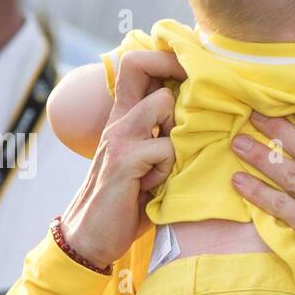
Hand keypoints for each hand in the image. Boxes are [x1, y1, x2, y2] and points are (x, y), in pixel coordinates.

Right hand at [59, 49, 182, 268]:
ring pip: (163, 104)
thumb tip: (203, 120)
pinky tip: (155, 186)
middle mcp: (119, 120)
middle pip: (141, 67)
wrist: (90, 237)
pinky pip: (166, 148)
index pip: (134, 65)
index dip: (163, 57)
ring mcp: (119, 138)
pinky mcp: (124, 160)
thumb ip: (164, 138)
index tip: (191, 67)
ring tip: (167, 161)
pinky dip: (169, 169)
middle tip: (189, 116)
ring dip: (177, 132)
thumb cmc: (126, 201)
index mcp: (123, 118)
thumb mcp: (147, 163)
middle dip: (176, 81)